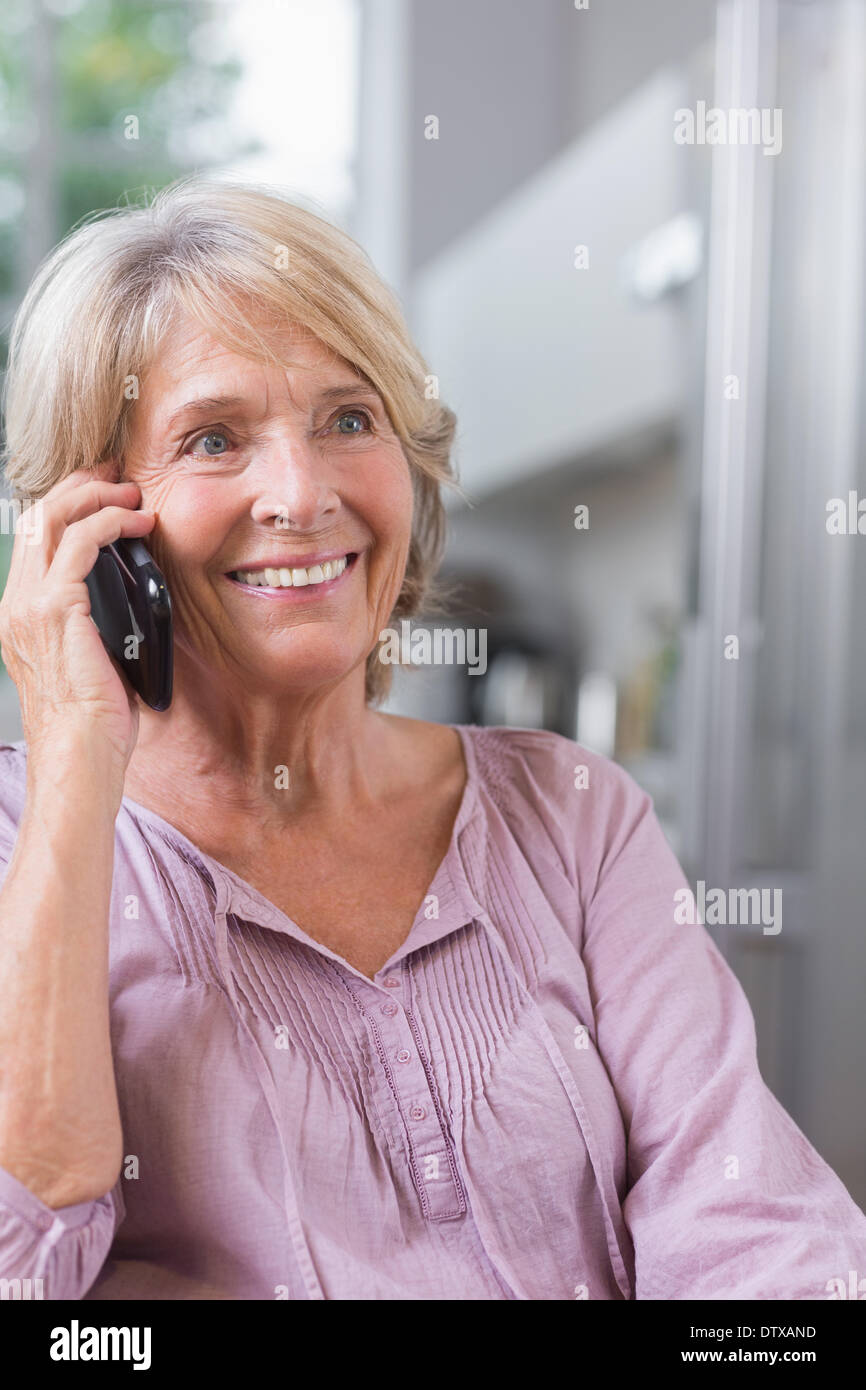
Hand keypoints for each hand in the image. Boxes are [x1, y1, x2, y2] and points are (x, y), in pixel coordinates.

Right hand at [0, 468, 157, 776]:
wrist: (79, 758)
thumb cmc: (93, 723)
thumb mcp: (93, 661)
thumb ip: (99, 624)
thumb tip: (133, 601)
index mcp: (22, 613)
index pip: (36, 536)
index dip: (69, 503)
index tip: (106, 491)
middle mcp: (18, 603)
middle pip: (39, 514)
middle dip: (81, 484)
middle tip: (119, 475)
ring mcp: (31, 604)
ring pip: (55, 517)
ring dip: (97, 495)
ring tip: (132, 494)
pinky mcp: (57, 609)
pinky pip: (81, 542)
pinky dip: (111, 521)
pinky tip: (137, 522)